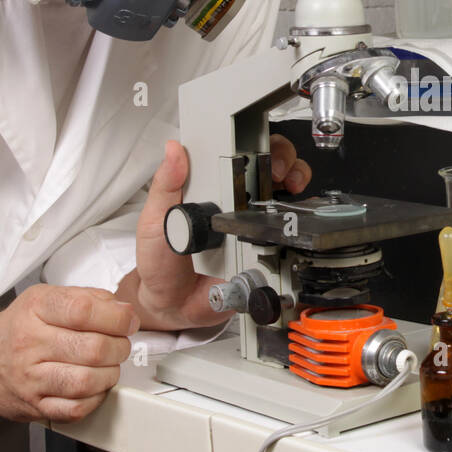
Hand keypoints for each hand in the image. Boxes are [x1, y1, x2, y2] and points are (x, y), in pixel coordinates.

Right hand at [0, 284, 138, 422]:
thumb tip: (123, 310)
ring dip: (110, 373)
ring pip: (87, 381)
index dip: (117, 317)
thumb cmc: (17, 329)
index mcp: (35, 310)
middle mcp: (30, 344)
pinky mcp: (34, 407)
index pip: (84, 310)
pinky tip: (94, 386)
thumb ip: (87, 297)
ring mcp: (30, 379)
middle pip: (92, 348)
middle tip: (119, 344)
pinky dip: (95, 398)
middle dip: (119, 347)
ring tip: (108, 365)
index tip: (127, 321)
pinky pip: (76, 409)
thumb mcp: (44, 298)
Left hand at [117, 136, 310, 329]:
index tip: (259, 149)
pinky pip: (287, 243)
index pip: (241, 156)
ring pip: (289, 202)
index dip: (258, 145)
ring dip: (296, 192)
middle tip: (279, 173)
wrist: (171, 305)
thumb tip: (173, 150)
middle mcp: (240, 207)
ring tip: (289, 193)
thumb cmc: (161, 260)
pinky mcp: (265, 257)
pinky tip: (286, 232)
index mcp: (214, 191)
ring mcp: (255, 231)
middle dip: (287, 162)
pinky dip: (294, 234)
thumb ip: (165, 186)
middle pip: (274, 172)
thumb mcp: (155, 219)